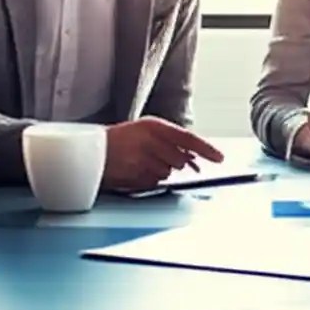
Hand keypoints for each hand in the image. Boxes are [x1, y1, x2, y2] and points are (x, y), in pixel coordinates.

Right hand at [103, 117, 225, 190]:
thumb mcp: (146, 132)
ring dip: (160, 171)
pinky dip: (149, 179)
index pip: (188, 138)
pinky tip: (135, 171)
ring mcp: (142, 161)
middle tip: (156, 157)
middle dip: (176, 162)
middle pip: (180, 160)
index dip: (206, 149)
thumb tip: (194, 160)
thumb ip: (171, 141)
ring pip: (168, 173)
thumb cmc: (120, 141)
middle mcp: (149, 142)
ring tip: (140, 162)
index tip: (220, 158)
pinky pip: (154, 183)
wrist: (90, 153)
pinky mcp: (135, 177)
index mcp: (153, 126)